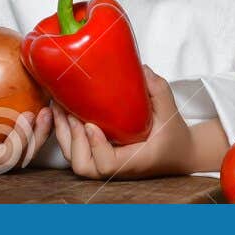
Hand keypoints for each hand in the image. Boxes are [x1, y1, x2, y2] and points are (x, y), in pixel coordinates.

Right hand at [0, 66, 51, 173]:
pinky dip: (43, 132)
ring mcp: (2, 162)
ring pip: (23, 158)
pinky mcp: (16, 156)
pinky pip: (32, 147)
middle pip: (4, 162)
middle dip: (18, 143)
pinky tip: (49, 110)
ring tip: (44, 113)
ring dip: (37, 138)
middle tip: (26, 116)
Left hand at [50, 65, 199, 178]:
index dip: (95, 146)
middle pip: (84, 166)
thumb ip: (157, 89)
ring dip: (63, 134)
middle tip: (70, 113)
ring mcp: (105, 163)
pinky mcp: (98, 155)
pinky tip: (59, 110)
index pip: (108, 164)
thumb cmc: (173, 133)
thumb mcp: (170, 109)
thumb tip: (139, 68)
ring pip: (74, 159)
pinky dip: (64, 134)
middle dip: (72, 139)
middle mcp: (117, 166)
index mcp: (135, 159)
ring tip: (57, 105)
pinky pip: (75, 151)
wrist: (176, 152)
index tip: (91, 124)